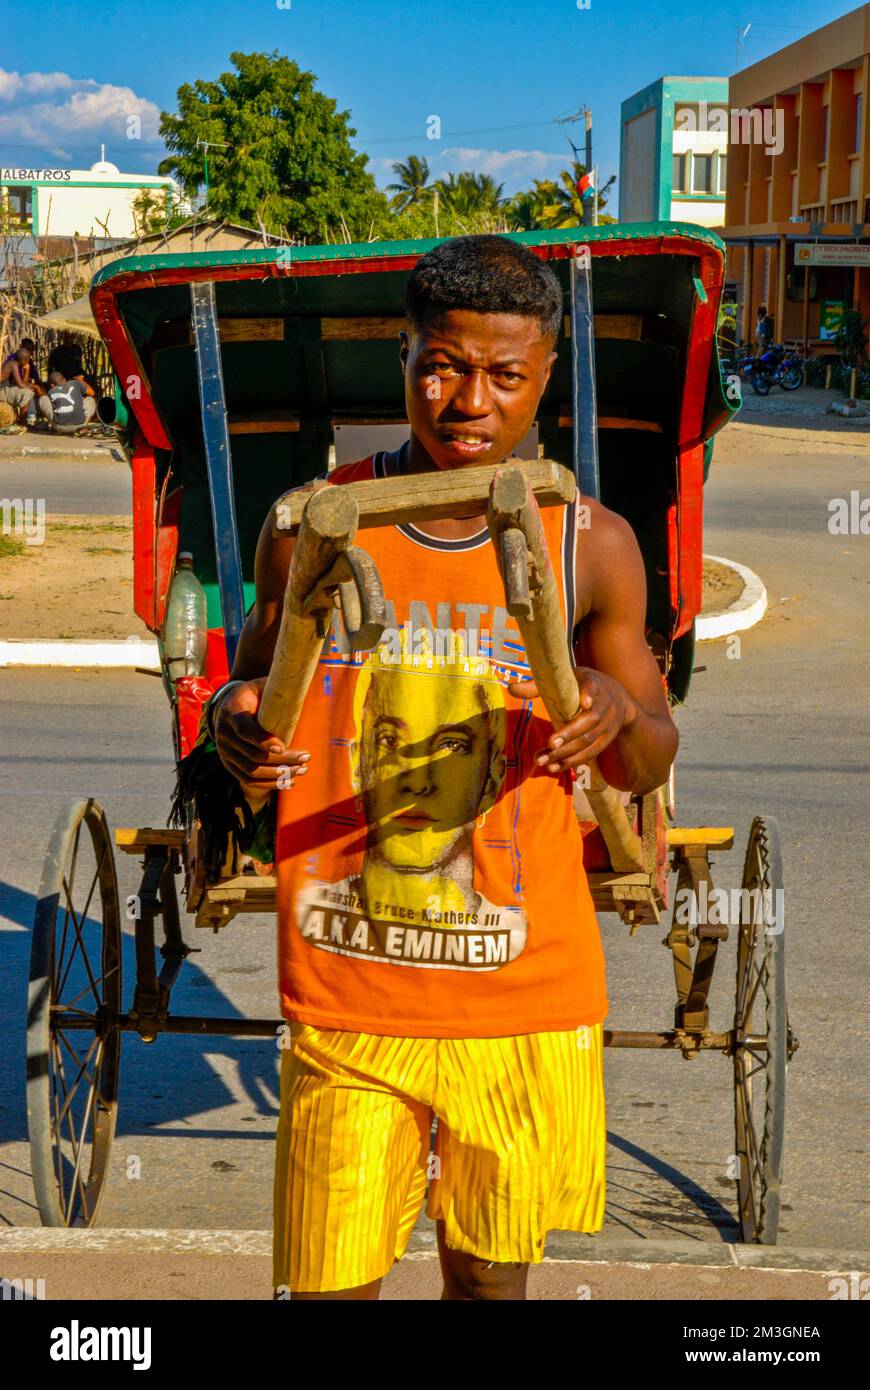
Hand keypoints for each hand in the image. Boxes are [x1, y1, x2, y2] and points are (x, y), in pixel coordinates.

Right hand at [213, 677, 309, 801]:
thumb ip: (277, 688)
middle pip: (252, 755)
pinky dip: (269, 784)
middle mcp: (223, 734)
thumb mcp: (261, 685)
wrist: (228, 705)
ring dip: (278, 774)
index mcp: (232, 711)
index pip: (244, 730)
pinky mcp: (229, 764)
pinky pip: (247, 779)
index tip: (283, 746)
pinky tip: (289, 782)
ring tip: (302, 770)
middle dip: (282, 759)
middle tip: (305, 757)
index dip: (262, 740)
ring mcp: (224, 752)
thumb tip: (304, 687)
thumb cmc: (253, 694)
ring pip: (251, 770)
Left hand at [506, 667, 635, 771]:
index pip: (594, 688)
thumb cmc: (583, 686)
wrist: (619, 697)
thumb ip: (538, 685)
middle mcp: (605, 704)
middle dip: (570, 734)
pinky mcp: (607, 740)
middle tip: (549, 744)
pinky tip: (555, 768)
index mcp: (593, 684)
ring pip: (590, 741)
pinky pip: (591, 753)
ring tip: (544, 762)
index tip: (585, 702)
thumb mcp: (566, 679)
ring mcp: (609, 724)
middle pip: (591, 721)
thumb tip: (511, 688)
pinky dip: (573, 762)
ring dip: (567, 754)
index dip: (590, 694)